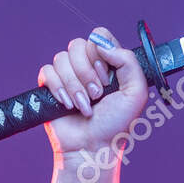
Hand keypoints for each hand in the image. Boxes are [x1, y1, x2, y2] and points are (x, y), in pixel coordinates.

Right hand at [37, 27, 148, 160]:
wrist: (93, 147)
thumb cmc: (116, 125)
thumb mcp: (136, 93)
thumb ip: (128, 61)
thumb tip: (101, 42)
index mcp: (108, 64)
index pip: (99, 35)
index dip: (100, 51)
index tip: (107, 74)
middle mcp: (87, 66)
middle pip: (77, 44)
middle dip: (88, 73)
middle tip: (98, 95)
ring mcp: (68, 75)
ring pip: (61, 58)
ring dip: (75, 86)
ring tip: (85, 106)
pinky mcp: (50, 85)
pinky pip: (47, 71)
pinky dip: (59, 90)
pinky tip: (68, 106)